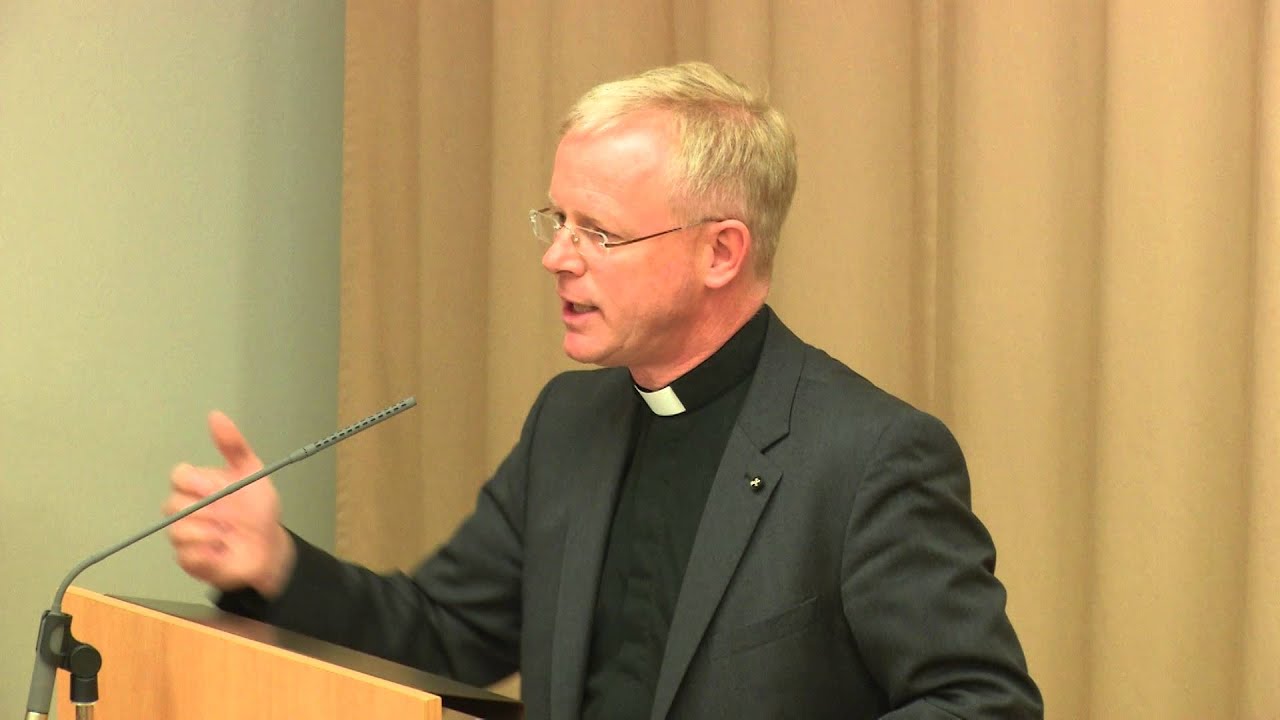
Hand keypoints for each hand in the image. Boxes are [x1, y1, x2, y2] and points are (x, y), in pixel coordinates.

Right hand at [164, 411, 294, 597]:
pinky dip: (208, 553)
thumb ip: (233, 445)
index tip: (216, 488)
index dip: (195, 482)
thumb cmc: (257, 510)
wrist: (270, 546)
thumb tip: (215, 415)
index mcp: (199, 486)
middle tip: (229, 516)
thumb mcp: (252, 473)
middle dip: (204, 510)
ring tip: (230, 534)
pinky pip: (185, 556)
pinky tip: (224, 551)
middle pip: (172, 504)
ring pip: (178, 531)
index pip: (178, 475)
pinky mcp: (190, 560)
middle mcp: (187, 509)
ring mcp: (186, 536)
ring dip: (210, 532)